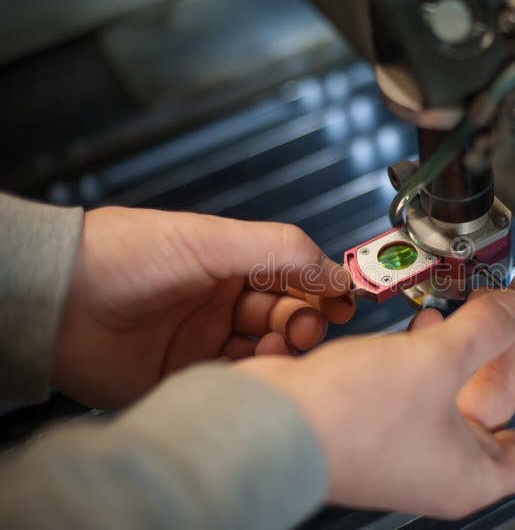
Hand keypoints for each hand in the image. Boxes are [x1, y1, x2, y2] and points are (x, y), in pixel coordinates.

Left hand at [55, 207, 354, 408]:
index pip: (292, 277)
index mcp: (229, 264)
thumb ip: (281, 251)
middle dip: (303, 321)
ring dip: (280, 351)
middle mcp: (220, 304)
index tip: (345, 301)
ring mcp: (204, 343)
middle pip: (284, 317)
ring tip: (273, 347)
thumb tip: (337, 273)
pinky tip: (253, 369)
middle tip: (304, 326)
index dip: (320, 288)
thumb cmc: (127, 256)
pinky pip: (236, 383)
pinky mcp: (188, 379)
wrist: (60, 301)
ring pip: (265, 353)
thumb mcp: (214, 240)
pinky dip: (254, 377)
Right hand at [236, 269, 514, 518]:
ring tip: (482, 294)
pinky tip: (428, 317)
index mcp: (471, 470)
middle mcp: (441, 459)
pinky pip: (421, 375)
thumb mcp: (435, 365)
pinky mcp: (377, 411)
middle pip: (498, 395)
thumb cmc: (346, 421)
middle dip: (514, 339)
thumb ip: (484, 331)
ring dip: (472, 336)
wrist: (266, 424)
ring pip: (456, 380)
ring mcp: (407, 437)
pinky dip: (432, 344)